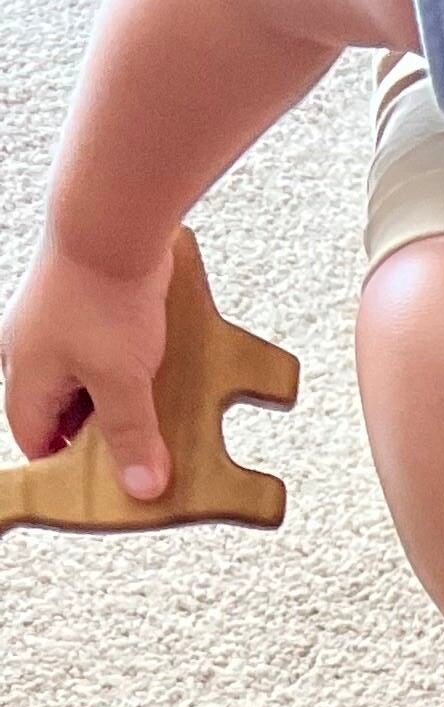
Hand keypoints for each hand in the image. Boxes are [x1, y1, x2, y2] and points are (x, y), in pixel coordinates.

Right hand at [1, 228, 176, 496]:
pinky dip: (125, 362)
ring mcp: (54, 319)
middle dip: (98, 430)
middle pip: (59, 408)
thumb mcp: (122, 381)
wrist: (113, 219)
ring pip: (83, 375)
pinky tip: (157, 367)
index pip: (32, 436)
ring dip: (116, 395)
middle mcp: (29, 346)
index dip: (66, 465)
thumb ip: (131, 434)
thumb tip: (141, 487)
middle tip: (138, 448)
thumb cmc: (105, 297)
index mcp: (23, 373)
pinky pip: (100, 344)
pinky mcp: (82, 298)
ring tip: (154, 410)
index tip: (105, 484)